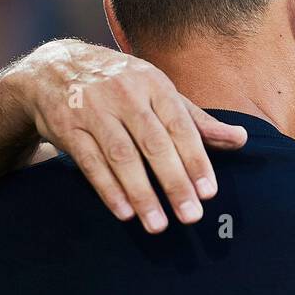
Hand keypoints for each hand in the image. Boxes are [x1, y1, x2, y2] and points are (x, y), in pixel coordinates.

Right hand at [2, 39, 246, 231]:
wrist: (54, 69)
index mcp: (154, 84)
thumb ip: (197, 121)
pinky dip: (108, 189)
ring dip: (142, 193)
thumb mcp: (159, 93)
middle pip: (153, 144)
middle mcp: (125, 94)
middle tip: (190, 215)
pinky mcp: (67, 127)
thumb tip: (240, 139)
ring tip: (158, 224)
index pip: (181, 127)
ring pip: (122, 156)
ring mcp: (93, 110)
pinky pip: (90, 163)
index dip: (195, 160)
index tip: (208, 192)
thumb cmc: (121, 85)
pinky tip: (125, 212)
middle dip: (174, 182)